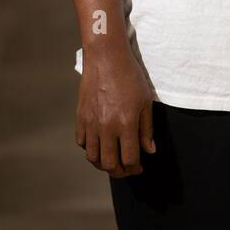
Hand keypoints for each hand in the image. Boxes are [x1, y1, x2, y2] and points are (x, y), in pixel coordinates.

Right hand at [76, 40, 155, 177]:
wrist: (106, 58)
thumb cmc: (130, 77)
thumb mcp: (146, 101)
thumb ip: (147, 129)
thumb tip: (149, 151)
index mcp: (126, 123)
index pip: (129, 159)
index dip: (135, 168)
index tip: (139, 168)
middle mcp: (106, 127)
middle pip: (109, 164)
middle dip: (119, 171)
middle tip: (126, 169)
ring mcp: (90, 123)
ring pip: (93, 157)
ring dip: (103, 164)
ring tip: (112, 160)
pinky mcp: (80, 117)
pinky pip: (82, 142)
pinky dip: (90, 149)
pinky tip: (100, 145)